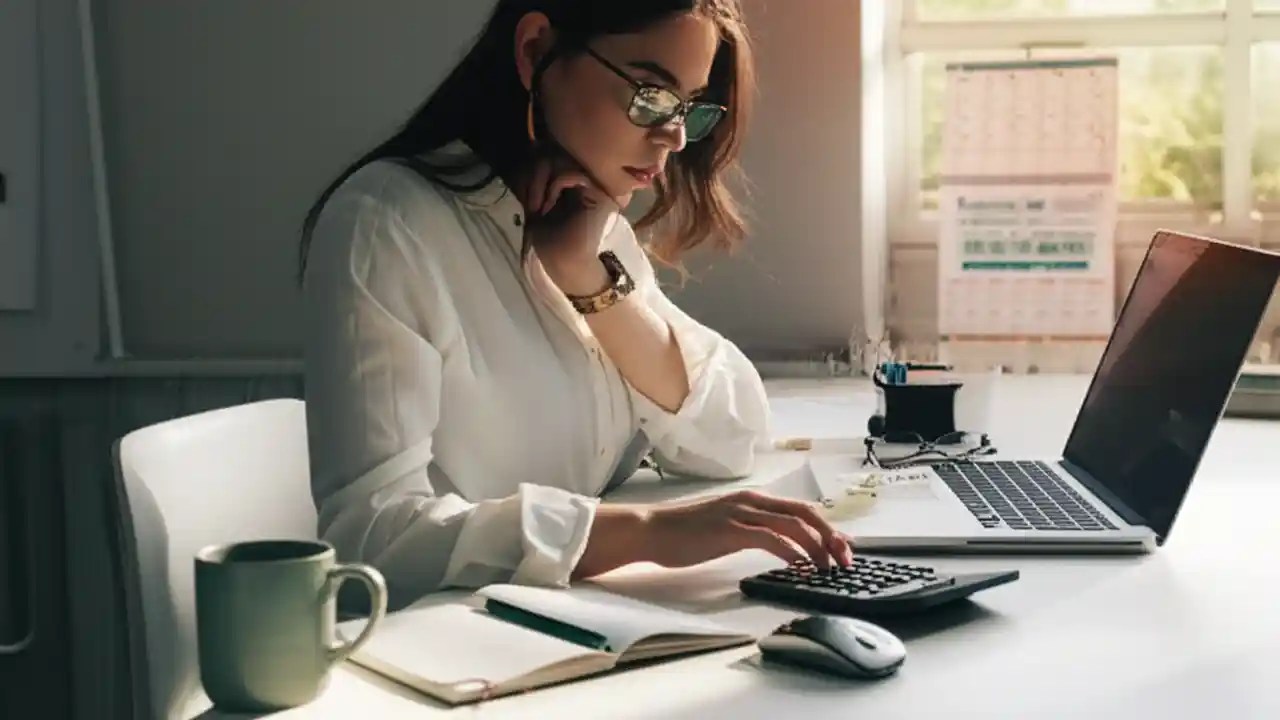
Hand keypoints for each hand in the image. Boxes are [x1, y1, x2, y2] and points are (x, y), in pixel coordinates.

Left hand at [519, 147, 622, 294]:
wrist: (560, 264)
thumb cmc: (547, 237)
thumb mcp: (536, 196)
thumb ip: (538, 171)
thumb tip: (535, 144)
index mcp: (578, 176)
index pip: (555, 150)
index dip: (534, 164)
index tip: (523, 191)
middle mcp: (592, 176)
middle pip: (560, 150)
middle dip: (535, 171)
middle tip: (529, 200)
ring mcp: (600, 183)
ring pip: (565, 158)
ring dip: (541, 180)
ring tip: (536, 205)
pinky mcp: (603, 193)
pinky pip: (573, 172)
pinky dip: (554, 186)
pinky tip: (549, 206)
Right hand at [644, 489, 855, 569]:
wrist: (653, 530)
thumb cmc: (685, 533)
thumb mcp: (727, 527)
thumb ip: (754, 531)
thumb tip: (783, 547)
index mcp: (753, 499)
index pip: (801, 508)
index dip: (827, 527)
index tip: (843, 547)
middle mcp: (752, 501)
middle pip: (806, 513)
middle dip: (831, 536)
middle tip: (846, 559)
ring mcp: (741, 513)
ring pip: (794, 525)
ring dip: (817, 547)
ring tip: (827, 568)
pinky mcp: (730, 530)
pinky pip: (771, 539)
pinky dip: (791, 553)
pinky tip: (800, 568)